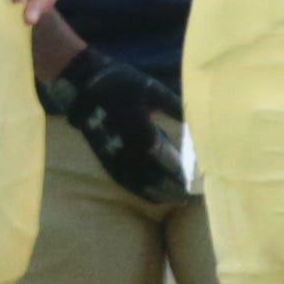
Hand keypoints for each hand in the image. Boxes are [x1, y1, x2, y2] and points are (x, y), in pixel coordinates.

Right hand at [43, 48, 194, 206]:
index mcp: (142, 134)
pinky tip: (152, 195)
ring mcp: (115, 158)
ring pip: (140, 185)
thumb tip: (197, 118)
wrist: (85, 85)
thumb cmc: (122, 83)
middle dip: (173, 188)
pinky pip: (125, 182)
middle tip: (191, 196)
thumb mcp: (152, 90)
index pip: (169, 162)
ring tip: (176, 199)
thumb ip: (175, 106)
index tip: (199, 179)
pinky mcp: (105, 159)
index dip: (184, 172)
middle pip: (156, 179)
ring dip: (158, 194)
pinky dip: (141, 191)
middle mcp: (128, 152)